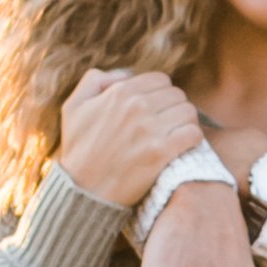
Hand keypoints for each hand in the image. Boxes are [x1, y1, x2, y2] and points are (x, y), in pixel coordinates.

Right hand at [55, 67, 204, 210]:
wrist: (83, 190)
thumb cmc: (78, 150)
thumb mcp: (73, 107)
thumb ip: (94, 81)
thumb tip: (125, 76)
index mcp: (120, 92)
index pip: (161, 80)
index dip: (161, 93)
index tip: (157, 108)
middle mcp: (137, 107)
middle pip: (177, 95)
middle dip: (174, 107)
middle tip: (167, 122)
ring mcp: (150, 129)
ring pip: (188, 112)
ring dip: (185, 122)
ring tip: (176, 133)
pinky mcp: (161, 152)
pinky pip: (193, 133)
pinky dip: (192, 138)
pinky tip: (182, 145)